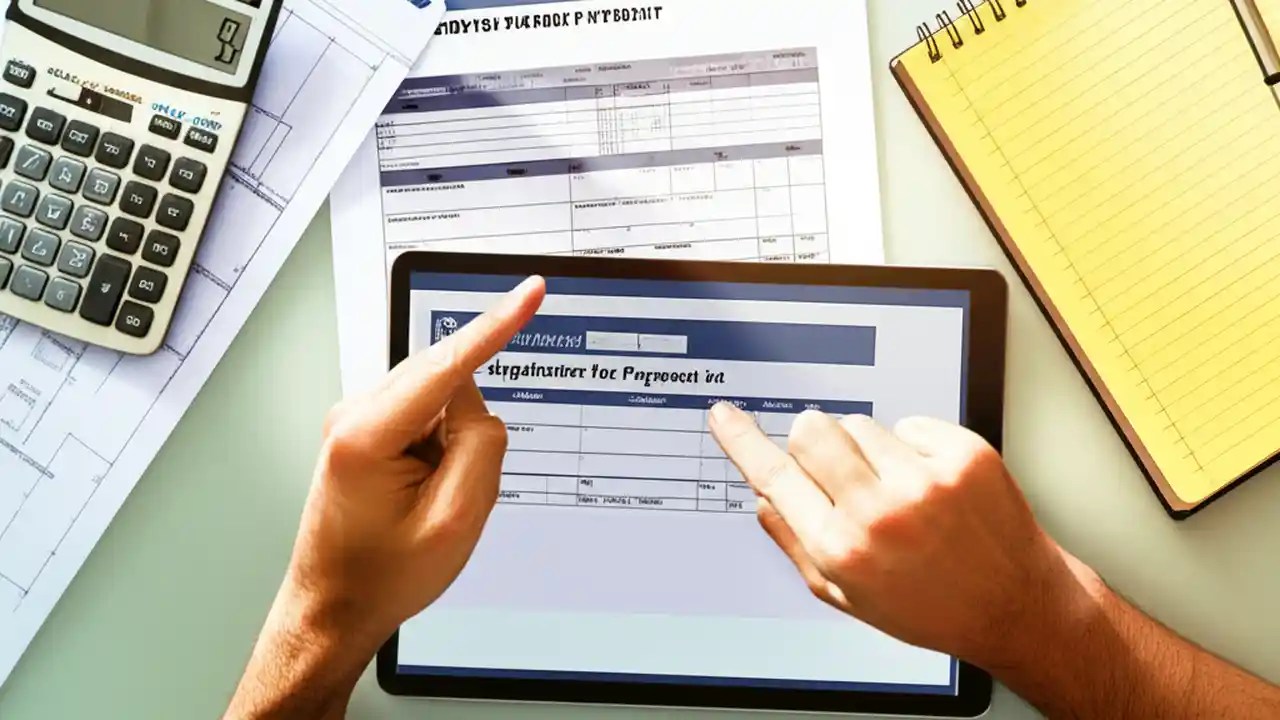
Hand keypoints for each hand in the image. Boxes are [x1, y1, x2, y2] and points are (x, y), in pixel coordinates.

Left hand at [284, 276, 545, 643]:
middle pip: (449, 385)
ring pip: (442, 402)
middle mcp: (354, 415)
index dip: (497, 324)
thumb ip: (481, 446)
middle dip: (467, 433)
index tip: (529, 292)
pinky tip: (422, 492)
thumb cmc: (383, 575)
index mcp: (368, 436)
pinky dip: (441, 449)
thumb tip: (479, 405)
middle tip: (453, 495)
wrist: (335, 605)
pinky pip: (429, 417)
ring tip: (429, 502)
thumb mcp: (456, 521)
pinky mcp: (365, 428)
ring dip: (453, 447)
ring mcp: (356, 419)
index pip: (448, 364)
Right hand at [709, 405, 1092, 668]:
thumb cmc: (931, 607)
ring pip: (861, 423)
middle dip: (815, 442)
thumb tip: (765, 498)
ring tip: (899, 490)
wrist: (1016, 604)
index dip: (742, 441)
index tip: (725, 416)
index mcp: (842, 548)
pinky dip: (913, 446)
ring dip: (868, 448)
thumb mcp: (849, 596)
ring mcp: (925, 479)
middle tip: (838, 469)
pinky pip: (909, 423)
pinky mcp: (964, 455)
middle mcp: (879, 511)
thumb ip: (797, 545)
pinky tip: (931, 484)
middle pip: (812, 429)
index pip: (774, 477)